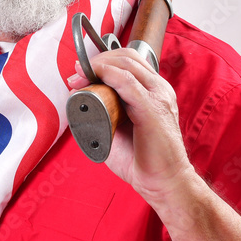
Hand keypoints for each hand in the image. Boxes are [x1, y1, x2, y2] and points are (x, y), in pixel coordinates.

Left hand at [68, 47, 195, 204]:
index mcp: (154, 92)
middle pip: (126, 57)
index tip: (79, 72)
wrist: (164, 183)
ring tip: (79, 78)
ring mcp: (158, 97)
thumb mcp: (118, 129)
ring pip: (126, 65)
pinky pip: (127, 82)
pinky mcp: (152, 108)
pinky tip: (94, 77)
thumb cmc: (141, 160)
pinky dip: (107, 74)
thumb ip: (104, 112)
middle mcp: (159, 89)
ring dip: (97, 66)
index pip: (128, 61)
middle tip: (75, 75)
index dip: (102, 61)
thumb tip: (79, 96)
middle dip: (96, 61)